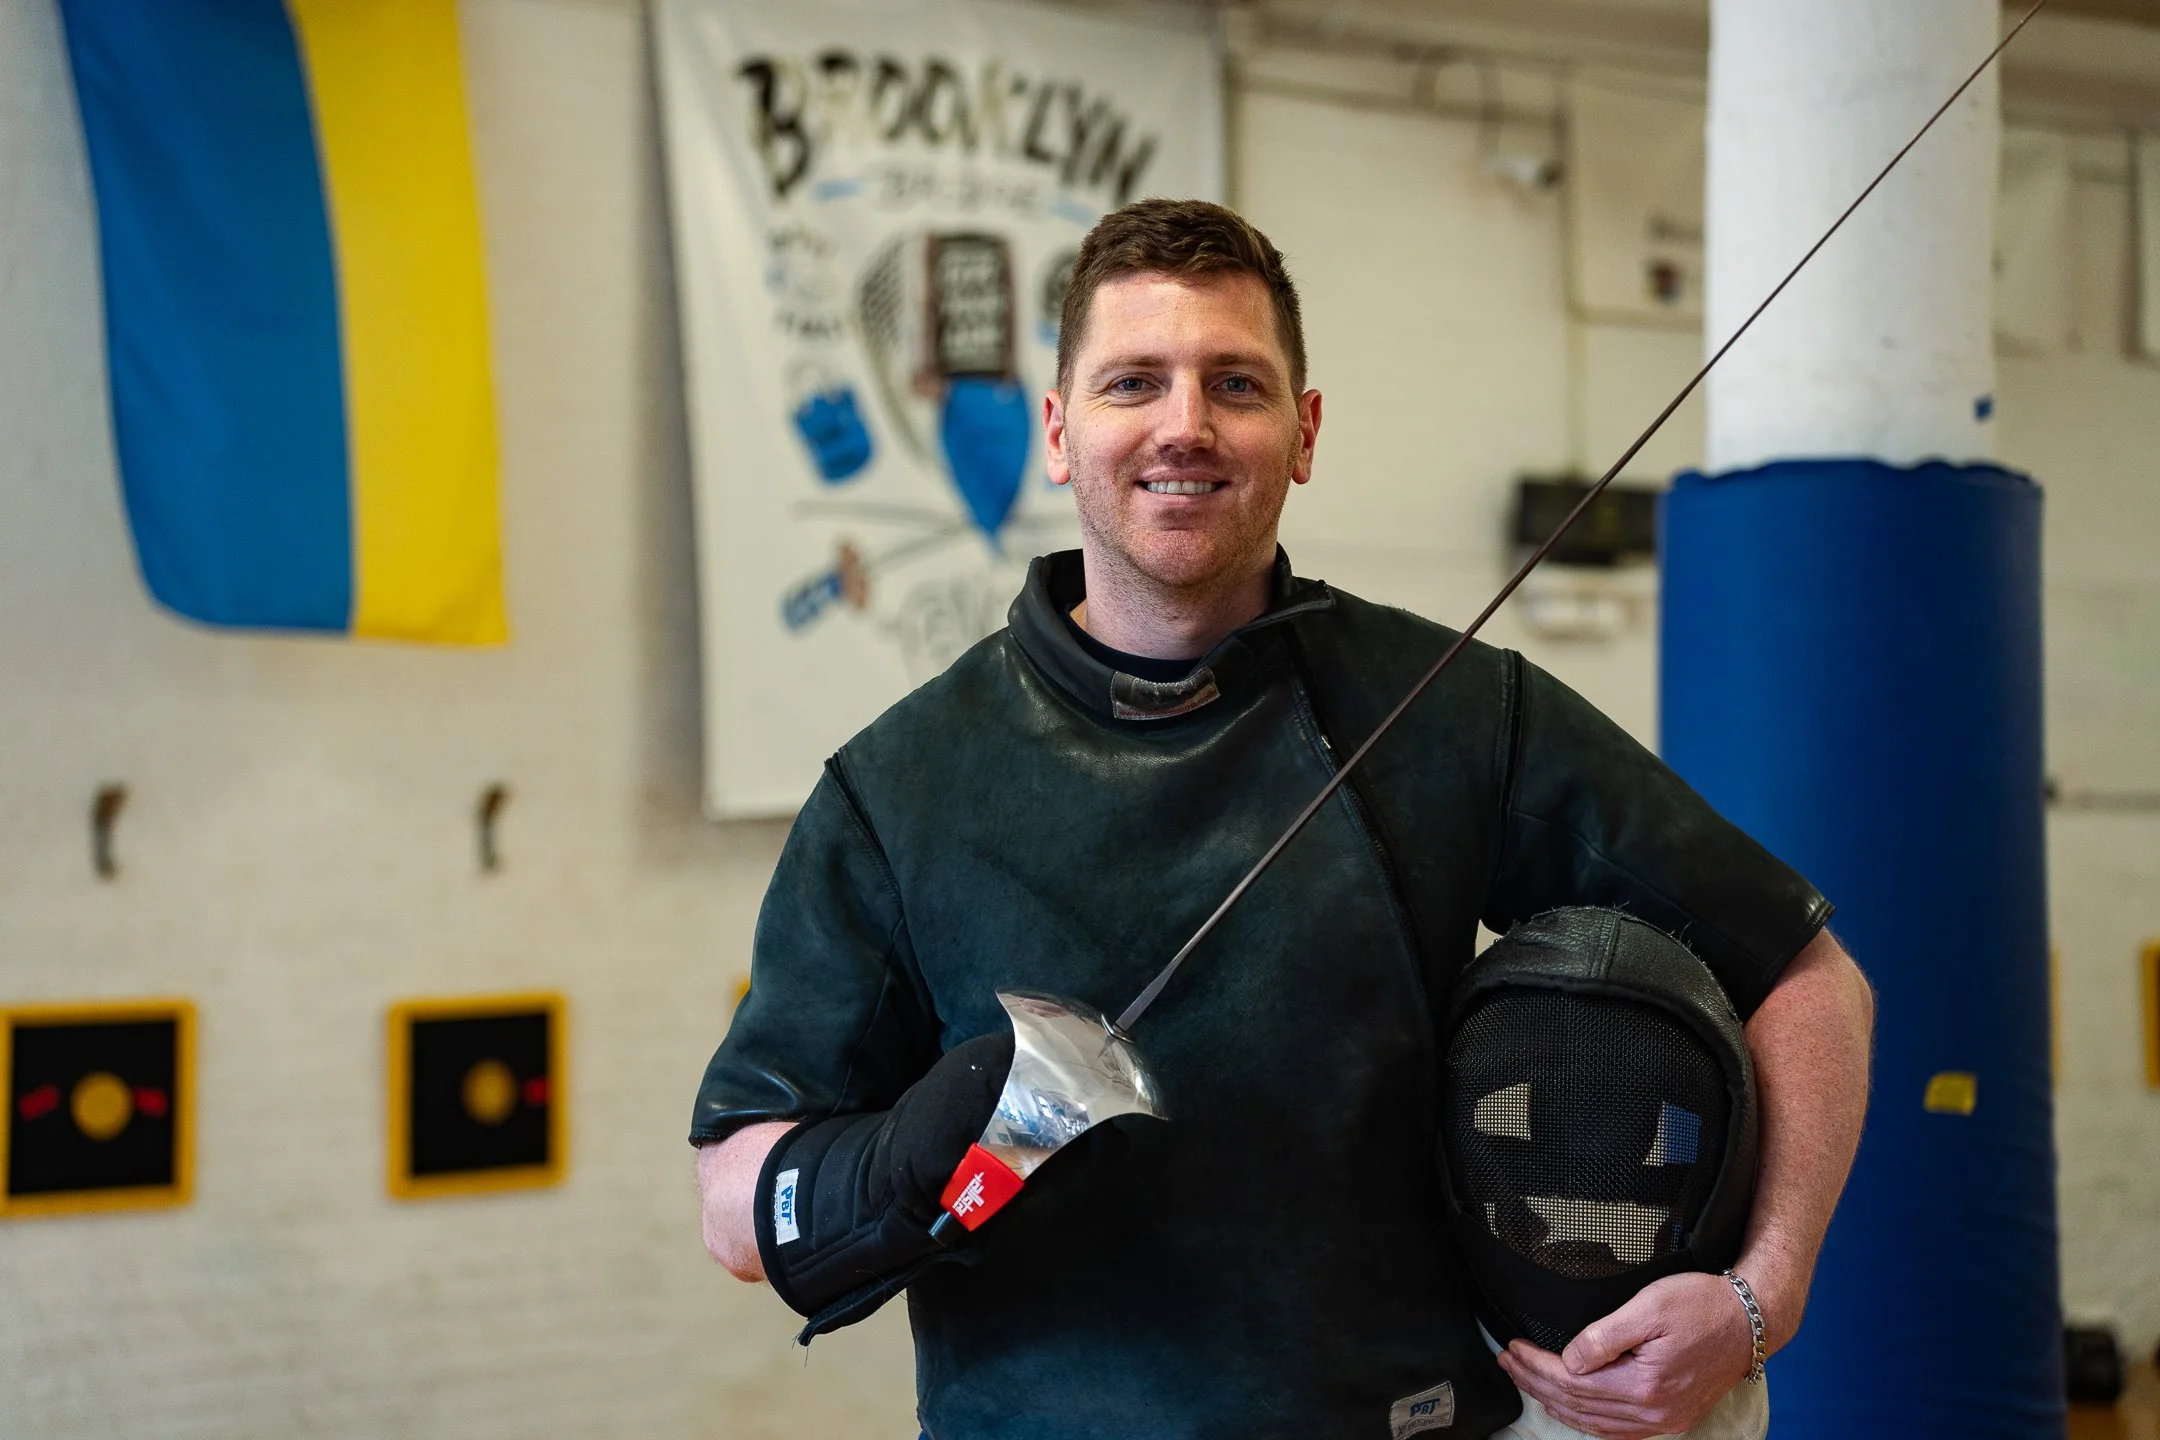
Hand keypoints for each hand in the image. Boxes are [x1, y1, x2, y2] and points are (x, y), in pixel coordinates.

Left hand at [1494, 1272, 1753, 1439]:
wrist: (1749, 1322)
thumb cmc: (1702, 1305)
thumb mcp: (1649, 1307)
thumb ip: (1604, 1336)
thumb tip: (1569, 1361)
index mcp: (1644, 1385)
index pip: (1573, 1382)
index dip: (1537, 1366)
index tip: (1514, 1347)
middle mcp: (1653, 1413)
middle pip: (1578, 1406)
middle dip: (1536, 1383)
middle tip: (1508, 1362)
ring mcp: (1663, 1420)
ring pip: (1594, 1422)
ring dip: (1555, 1403)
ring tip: (1526, 1381)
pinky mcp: (1670, 1418)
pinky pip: (1617, 1431)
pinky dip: (1586, 1420)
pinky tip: (1569, 1408)